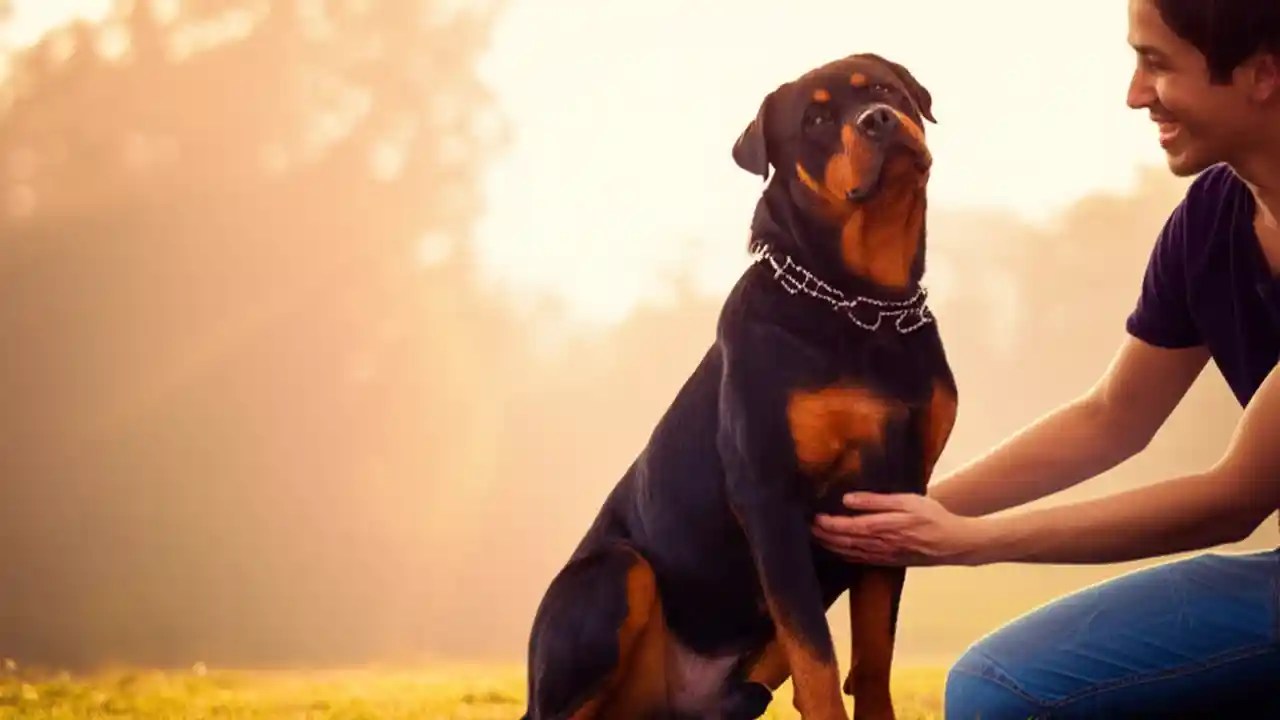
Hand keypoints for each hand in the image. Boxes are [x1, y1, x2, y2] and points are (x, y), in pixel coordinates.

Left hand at [811, 492, 992, 565]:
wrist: (953, 543)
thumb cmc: (932, 516)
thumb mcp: (907, 501)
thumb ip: (877, 500)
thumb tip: (848, 499)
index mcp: (884, 527)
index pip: (849, 527)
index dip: (829, 524)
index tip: (814, 517)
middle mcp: (880, 544)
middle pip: (845, 542)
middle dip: (824, 535)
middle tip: (807, 527)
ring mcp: (883, 556)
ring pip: (849, 553)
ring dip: (830, 546)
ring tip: (815, 538)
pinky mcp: (887, 562)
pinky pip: (860, 561)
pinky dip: (843, 556)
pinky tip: (835, 552)